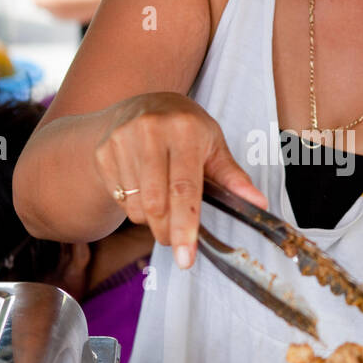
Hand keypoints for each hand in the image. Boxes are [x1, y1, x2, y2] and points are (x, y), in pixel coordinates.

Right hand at [93, 93, 266, 268]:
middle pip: (156, 203)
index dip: (185, 225)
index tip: (187, 257)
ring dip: (151, 220)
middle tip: (178, 243)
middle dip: (168, 233)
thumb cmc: (186, 128)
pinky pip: (119, 199)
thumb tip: (259, 204)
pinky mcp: (103, 152)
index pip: (184, 188)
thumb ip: (232, 176)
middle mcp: (150, 131)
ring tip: (163, 203)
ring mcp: (121, 141)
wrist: (142, 104)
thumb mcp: (213, 144)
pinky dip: (134, 207)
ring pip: (135, 206)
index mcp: (184, 130)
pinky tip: (143, 188)